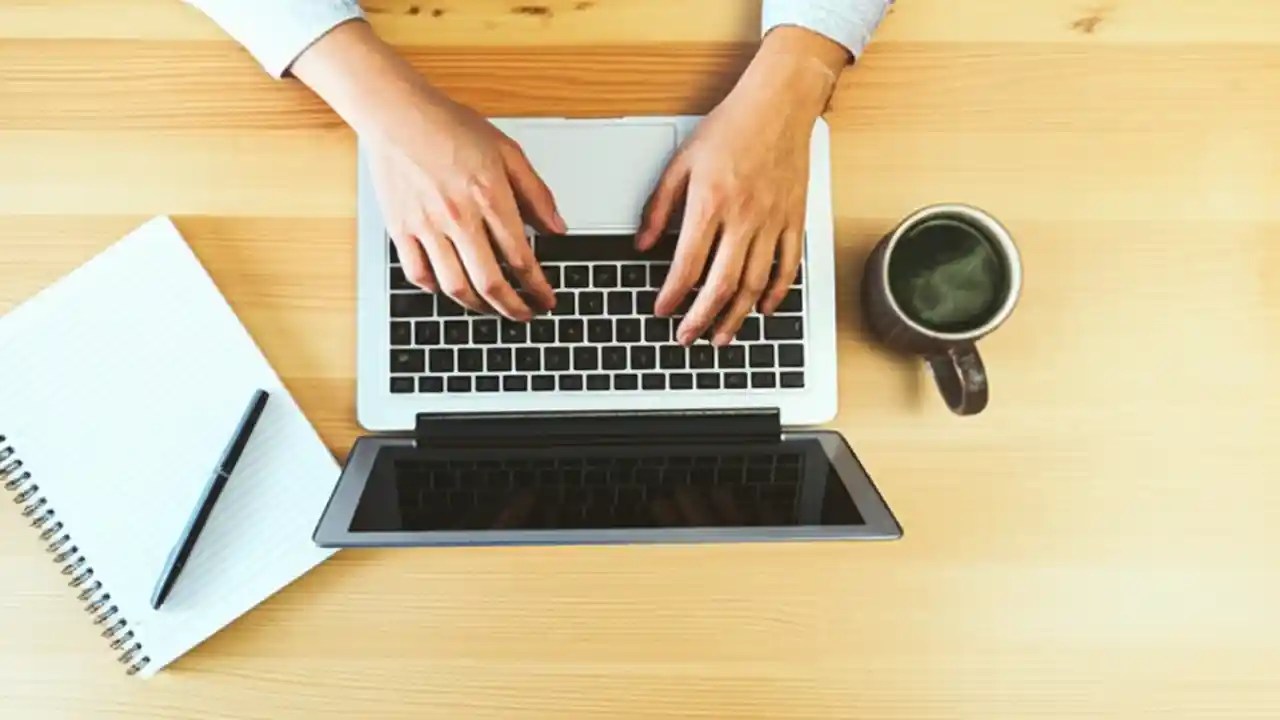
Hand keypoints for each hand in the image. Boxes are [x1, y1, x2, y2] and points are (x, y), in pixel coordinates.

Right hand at [292, 21, 565, 320]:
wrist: (396, 113)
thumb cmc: (449, 126)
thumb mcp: (507, 152)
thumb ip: (536, 193)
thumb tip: (558, 228)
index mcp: (489, 196)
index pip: (521, 258)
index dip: (538, 287)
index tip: (546, 298)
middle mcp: (458, 216)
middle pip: (490, 282)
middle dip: (513, 308)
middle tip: (525, 314)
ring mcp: (426, 226)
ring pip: (454, 286)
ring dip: (479, 306)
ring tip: (492, 307)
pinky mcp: (400, 229)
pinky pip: (419, 274)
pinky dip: (437, 289)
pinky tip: (450, 287)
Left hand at [636, 27, 849, 344]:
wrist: (779, 104)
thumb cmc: (731, 127)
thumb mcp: (681, 162)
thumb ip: (659, 206)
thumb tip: (642, 243)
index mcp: (710, 203)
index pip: (687, 264)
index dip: (672, 295)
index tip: (662, 311)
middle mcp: (743, 217)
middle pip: (722, 284)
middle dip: (702, 319)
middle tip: (688, 338)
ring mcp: (773, 221)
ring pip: (755, 283)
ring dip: (736, 316)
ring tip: (721, 336)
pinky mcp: (794, 220)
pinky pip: (788, 266)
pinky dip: (776, 293)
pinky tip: (763, 309)